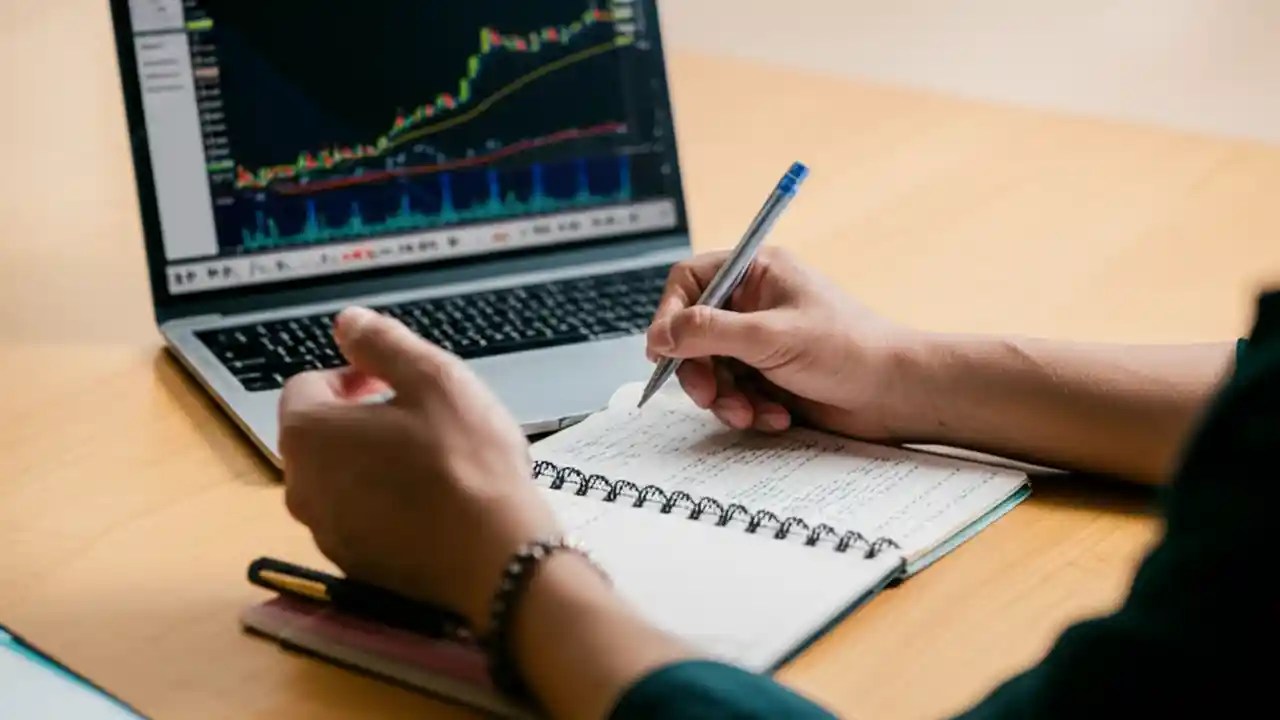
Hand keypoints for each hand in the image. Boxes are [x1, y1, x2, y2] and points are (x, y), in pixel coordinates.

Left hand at [279, 307, 559, 630]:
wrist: (497, 559)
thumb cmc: (467, 463)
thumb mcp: (434, 379)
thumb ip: (382, 343)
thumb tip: (347, 323)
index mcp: (308, 434)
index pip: (308, 384)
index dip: (355, 375)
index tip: (397, 384)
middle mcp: (301, 488)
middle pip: (320, 436)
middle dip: (361, 421)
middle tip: (421, 421)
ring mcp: (325, 534)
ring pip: (340, 480)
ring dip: (372, 464)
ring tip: (432, 465)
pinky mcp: (354, 567)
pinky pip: (361, 521)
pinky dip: (385, 507)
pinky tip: (433, 506)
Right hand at [646, 248, 926, 439]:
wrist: (894, 395)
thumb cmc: (849, 350)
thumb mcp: (772, 336)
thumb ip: (710, 332)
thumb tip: (661, 335)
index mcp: (756, 273)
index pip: (689, 281)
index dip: (669, 315)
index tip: (661, 350)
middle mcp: (753, 304)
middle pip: (692, 333)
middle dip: (698, 370)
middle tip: (707, 395)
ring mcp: (759, 342)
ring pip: (709, 371)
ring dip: (724, 398)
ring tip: (750, 413)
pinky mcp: (767, 377)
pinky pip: (732, 394)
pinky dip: (747, 410)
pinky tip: (776, 417)